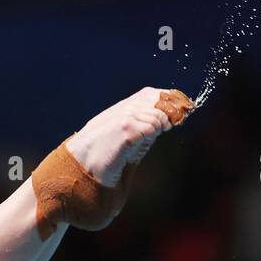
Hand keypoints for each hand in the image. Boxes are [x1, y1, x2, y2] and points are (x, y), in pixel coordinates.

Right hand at [65, 87, 191, 187]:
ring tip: (153, 135)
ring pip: (158, 114)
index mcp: (122, 109)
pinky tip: (145, 139)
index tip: (179, 112)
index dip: (169, 100)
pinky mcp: (125, 129)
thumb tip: (165, 123)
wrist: (81, 166)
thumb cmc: (101, 156)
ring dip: (160, 126)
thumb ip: (140, 127)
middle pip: (158, 99)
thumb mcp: (123, 137)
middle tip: (170, 125)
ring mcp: (124, 117)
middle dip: (169, 111)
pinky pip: (151, 127)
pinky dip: (153, 134)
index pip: (153, 94)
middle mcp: (123, 109)